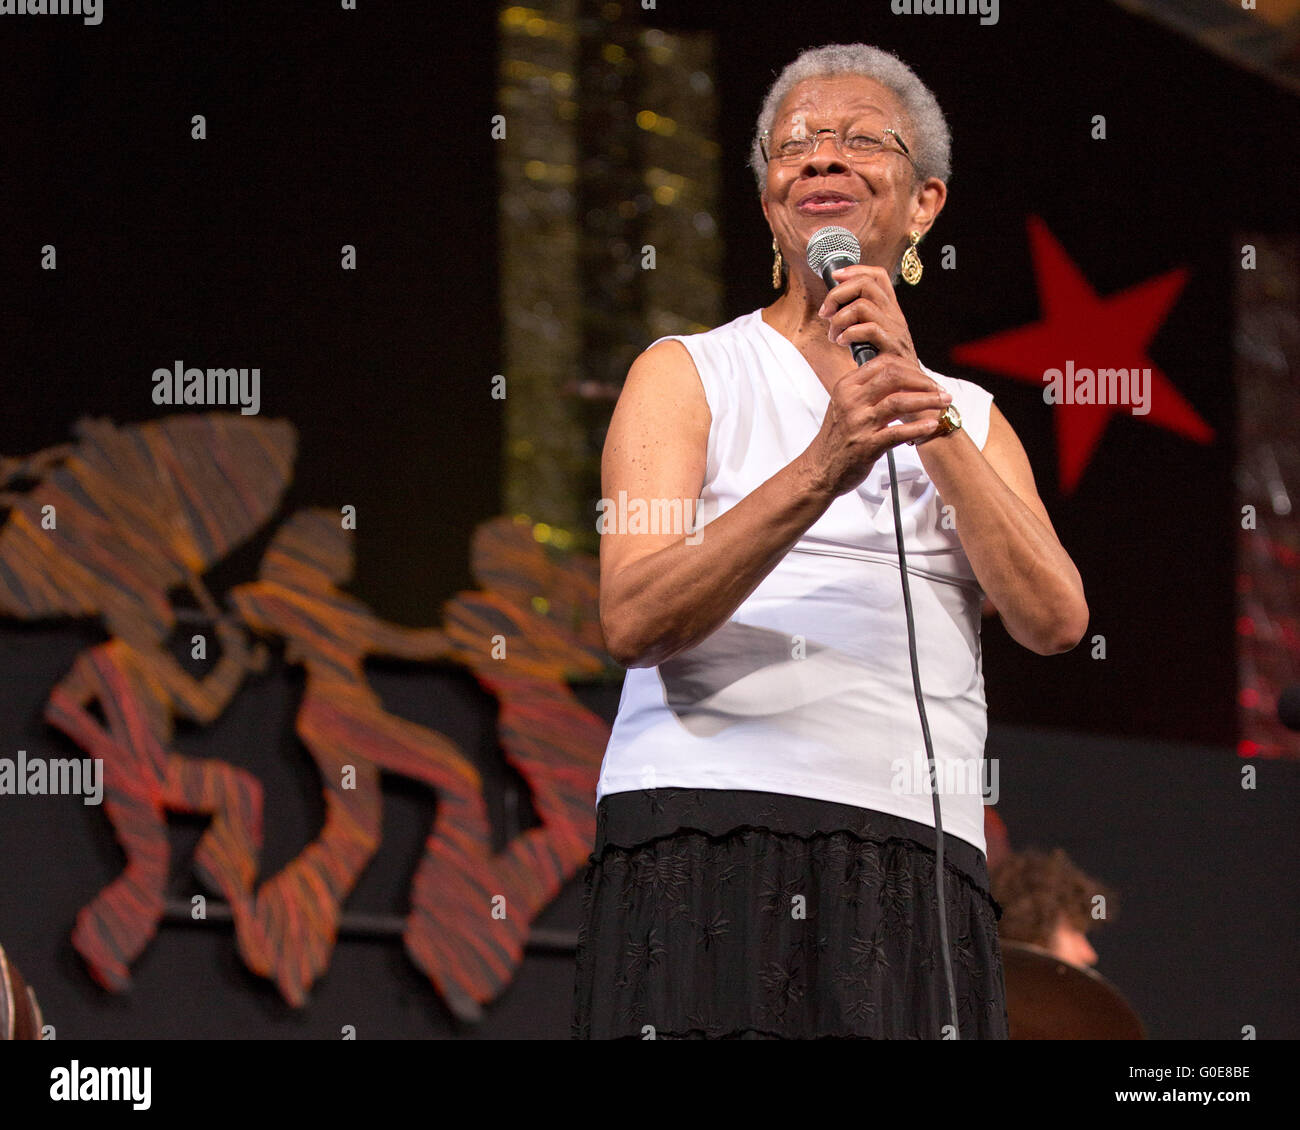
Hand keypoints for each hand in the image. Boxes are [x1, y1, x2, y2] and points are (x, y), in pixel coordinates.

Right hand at [804, 355, 952, 497]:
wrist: (820, 469)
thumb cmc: (837, 438)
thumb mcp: (845, 404)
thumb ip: (866, 388)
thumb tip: (896, 375)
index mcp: (847, 386)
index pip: (883, 363)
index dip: (910, 368)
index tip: (925, 377)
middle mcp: (851, 401)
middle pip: (893, 377)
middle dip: (923, 381)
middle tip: (939, 390)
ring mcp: (859, 423)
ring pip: (898, 402)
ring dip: (927, 401)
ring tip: (943, 403)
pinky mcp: (866, 445)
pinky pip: (897, 432)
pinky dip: (917, 428)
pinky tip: (931, 425)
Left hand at [817, 264, 919, 364]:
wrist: (909, 393)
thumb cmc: (885, 367)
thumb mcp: (873, 339)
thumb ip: (858, 322)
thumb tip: (831, 310)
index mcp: (890, 311)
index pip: (879, 276)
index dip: (856, 270)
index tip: (835, 275)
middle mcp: (895, 316)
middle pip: (866, 284)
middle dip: (838, 294)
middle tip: (825, 312)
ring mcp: (895, 330)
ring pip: (862, 305)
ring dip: (839, 319)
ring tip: (834, 335)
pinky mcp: (893, 346)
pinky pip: (868, 329)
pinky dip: (848, 334)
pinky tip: (842, 343)